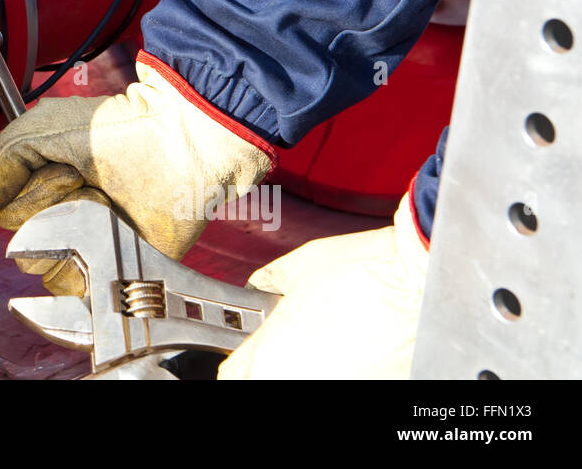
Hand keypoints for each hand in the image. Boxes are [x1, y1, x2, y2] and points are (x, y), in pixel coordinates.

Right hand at [0, 58, 273, 294]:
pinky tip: (114, 225)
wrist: (172, 145)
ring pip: (42, 265)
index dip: (26, 191)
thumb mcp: (39, 129)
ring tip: (102, 200)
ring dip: (71, 225)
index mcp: (41, 187)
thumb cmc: (115, 129)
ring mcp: (85, 246)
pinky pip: (73, 283)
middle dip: (48, 203)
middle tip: (81, 177)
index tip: (58, 167)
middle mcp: (60, 219)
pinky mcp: (110, 269)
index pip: (3, 212)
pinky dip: (90, 251)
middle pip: (19, 240)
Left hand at [218, 193, 427, 378]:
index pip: (232, 376)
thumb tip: (261, 286)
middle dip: (274, 365)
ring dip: (310, 369)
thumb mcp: (297, 266)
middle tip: (292, 344)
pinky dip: (344, 369)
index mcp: (269, 357)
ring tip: (331, 343)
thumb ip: (268, 283)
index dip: (240, 361)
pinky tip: (356, 351)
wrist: (424, 279)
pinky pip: (343, 382)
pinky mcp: (373, 390)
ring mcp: (337, 390)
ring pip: (307, 383)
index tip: (249, 352)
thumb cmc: (368, 270)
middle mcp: (299, 383)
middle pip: (267, 381)